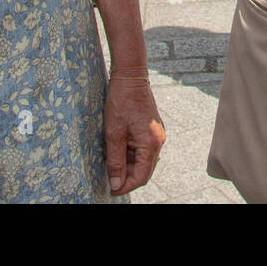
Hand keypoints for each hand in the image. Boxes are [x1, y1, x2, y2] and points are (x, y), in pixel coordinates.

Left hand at [104, 68, 164, 195]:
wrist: (130, 76)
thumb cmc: (121, 102)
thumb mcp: (113, 133)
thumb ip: (115, 160)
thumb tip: (115, 184)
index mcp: (151, 144)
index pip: (141, 177)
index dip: (125, 186)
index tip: (111, 189)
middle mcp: (158, 141)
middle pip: (144, 170)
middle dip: (126, 176)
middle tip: (108, 177)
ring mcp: (157, 134)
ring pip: (142, 159)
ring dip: (127, 164)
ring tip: (110, 161)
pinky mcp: (152, 128)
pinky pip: (143, 148)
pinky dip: (130, 153)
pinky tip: (117, 148)